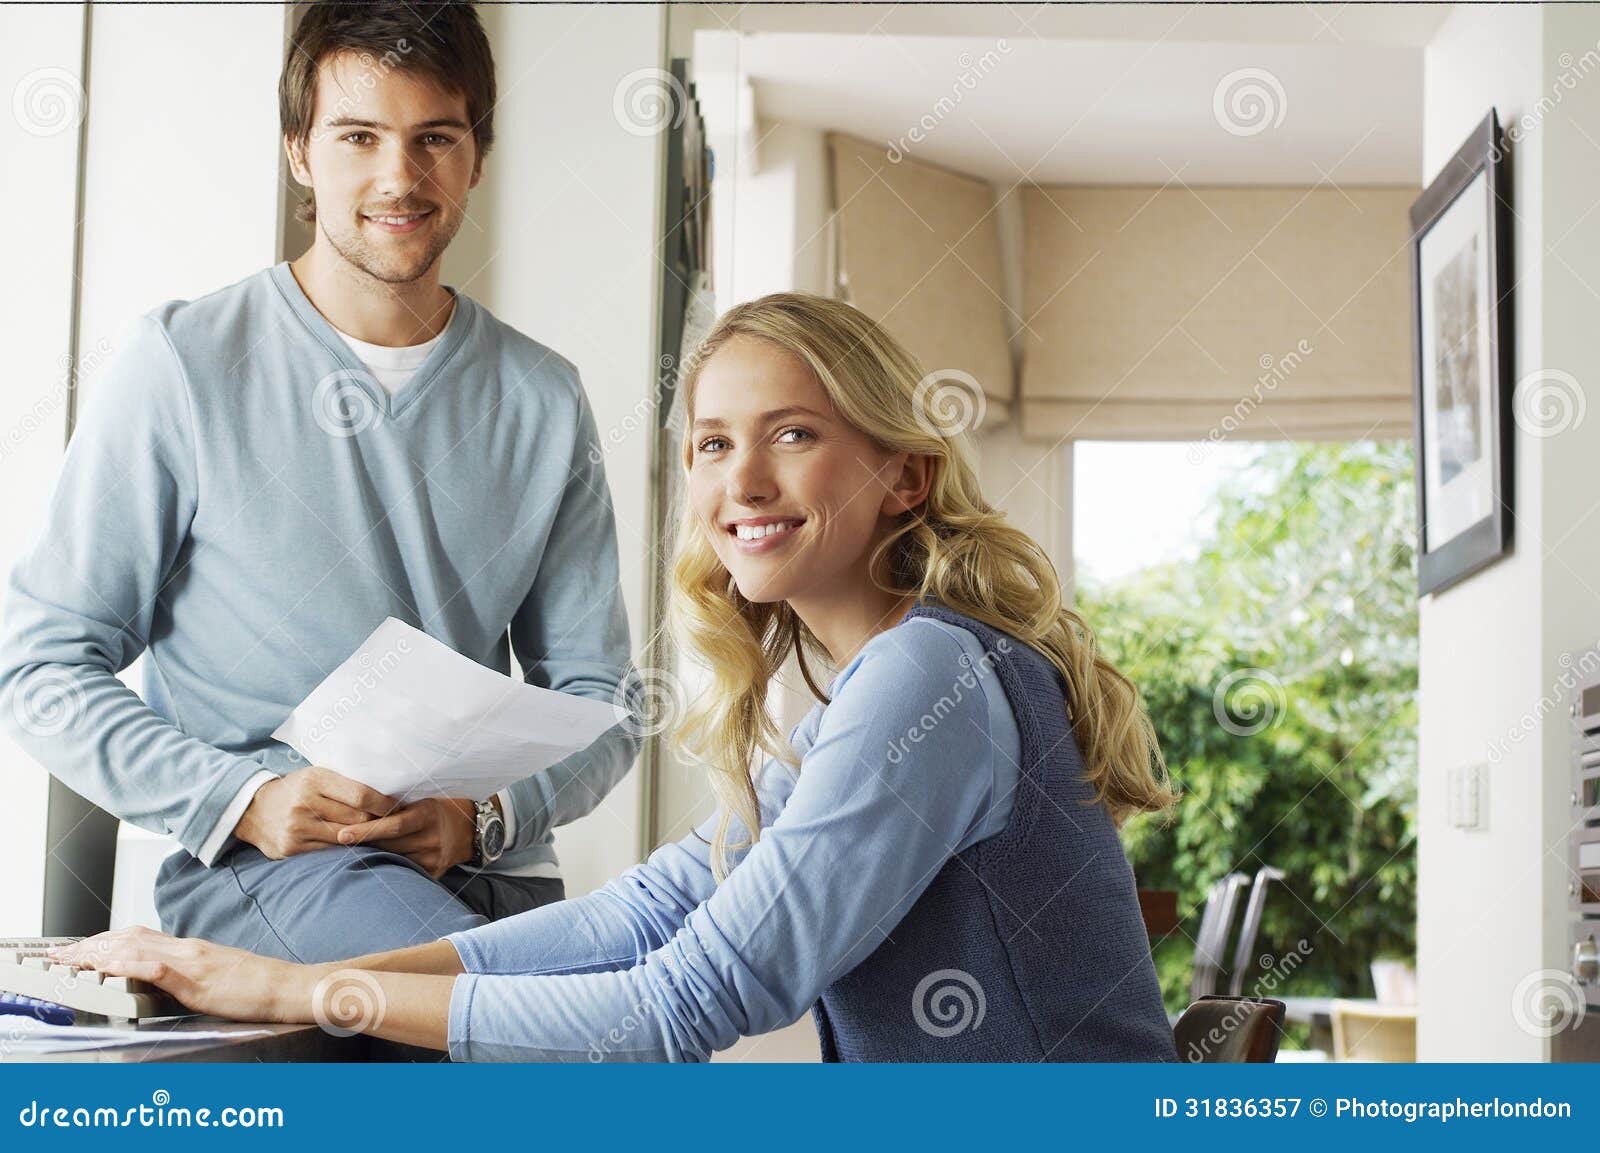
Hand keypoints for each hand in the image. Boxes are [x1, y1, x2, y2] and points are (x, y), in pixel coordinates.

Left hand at [47, 926, 306, 1022]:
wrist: (289, 986)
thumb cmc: (260, 986)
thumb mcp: (218, 973)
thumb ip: (190, 972)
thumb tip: (163, 979)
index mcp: (192, 948)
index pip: (139, 937)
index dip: (105, 940)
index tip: (80, 948)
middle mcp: (188, 949)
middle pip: (129, 938)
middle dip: (91, 945)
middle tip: (62, 953)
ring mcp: (194, 962)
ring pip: (137, 948)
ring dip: (99, 953)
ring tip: (73, 959)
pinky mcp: (200, 981)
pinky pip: (159, 969)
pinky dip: (130, 966)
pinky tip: (111, 968)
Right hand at [234, 766, 398, 859]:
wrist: (253, 809)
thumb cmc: (296, 789)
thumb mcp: (317, 775)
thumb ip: (345, 782)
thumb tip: (387, 789)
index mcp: (315, 780)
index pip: (361, 795)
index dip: (383, 803)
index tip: (397, 806)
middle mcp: (305, 804)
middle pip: (356, 819)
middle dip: (377, 821)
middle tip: (392, 821)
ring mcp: (297, 828)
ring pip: (346, 838)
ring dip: (363, 837)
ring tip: (376, 833)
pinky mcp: (292, 848)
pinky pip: (330, 851)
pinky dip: (344, 848)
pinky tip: (353, 843)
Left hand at [337, 797, 476, 877]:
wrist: (469, 829)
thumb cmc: (435, 809)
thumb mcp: (421, 799)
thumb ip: (395, 804)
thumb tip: (356, 803)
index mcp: (427, 813)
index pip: (394, 824)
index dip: (367, 830)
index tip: (341, 834)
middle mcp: (431, 837)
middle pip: (389, 845)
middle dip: (362, 845)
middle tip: (334, 845)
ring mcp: (433, 858)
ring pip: (393, 859)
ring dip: (371, 857)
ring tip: (348, 854)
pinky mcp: (434, 873)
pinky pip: (404, 872)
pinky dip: (387, 867)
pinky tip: (372, 866)